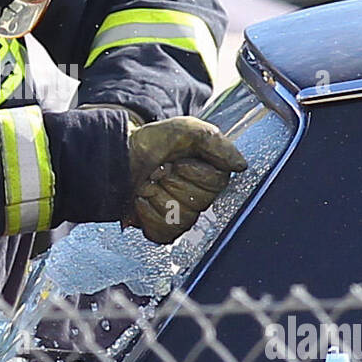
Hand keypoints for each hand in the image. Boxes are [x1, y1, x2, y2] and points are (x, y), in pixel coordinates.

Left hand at [126, 116, 247, 243]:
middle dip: (172, 181)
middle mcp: (200, 199)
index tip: (178, 161)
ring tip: (149, 182)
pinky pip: (164, 231)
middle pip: (199, 202)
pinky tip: (142, 199)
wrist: (121, 154)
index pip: (217, 183)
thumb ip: (215, 142)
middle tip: (160, 171)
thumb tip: (241, 165)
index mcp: (211, 175)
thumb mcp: (186, 130)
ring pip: (183, 217)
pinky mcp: (164, 230)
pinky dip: (148, 213)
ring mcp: (183, 216)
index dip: (193, 171)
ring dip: (158, 195)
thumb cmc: (154, 143)